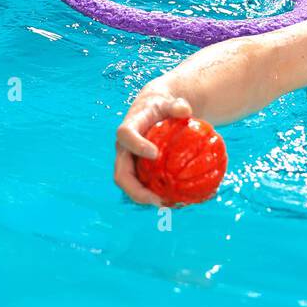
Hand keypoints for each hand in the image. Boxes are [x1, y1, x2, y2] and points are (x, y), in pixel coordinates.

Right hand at [114, 87, 193, 205]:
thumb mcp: (171, 101)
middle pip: (121, 173)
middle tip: (158, 200)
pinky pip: (142, 186)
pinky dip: (154, 195)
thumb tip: (184, 111)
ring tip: (167, 205)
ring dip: (145, 198)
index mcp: (130, 127)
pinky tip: (173, 201)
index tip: (154, 154)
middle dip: (136, 190)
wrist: (156, 110)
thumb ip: (177, 105)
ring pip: (130, 185)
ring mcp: (129, 162)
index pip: (125, 135)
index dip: (136, 145)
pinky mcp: (138, 170)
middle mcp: (124, 148)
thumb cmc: (164, 105)